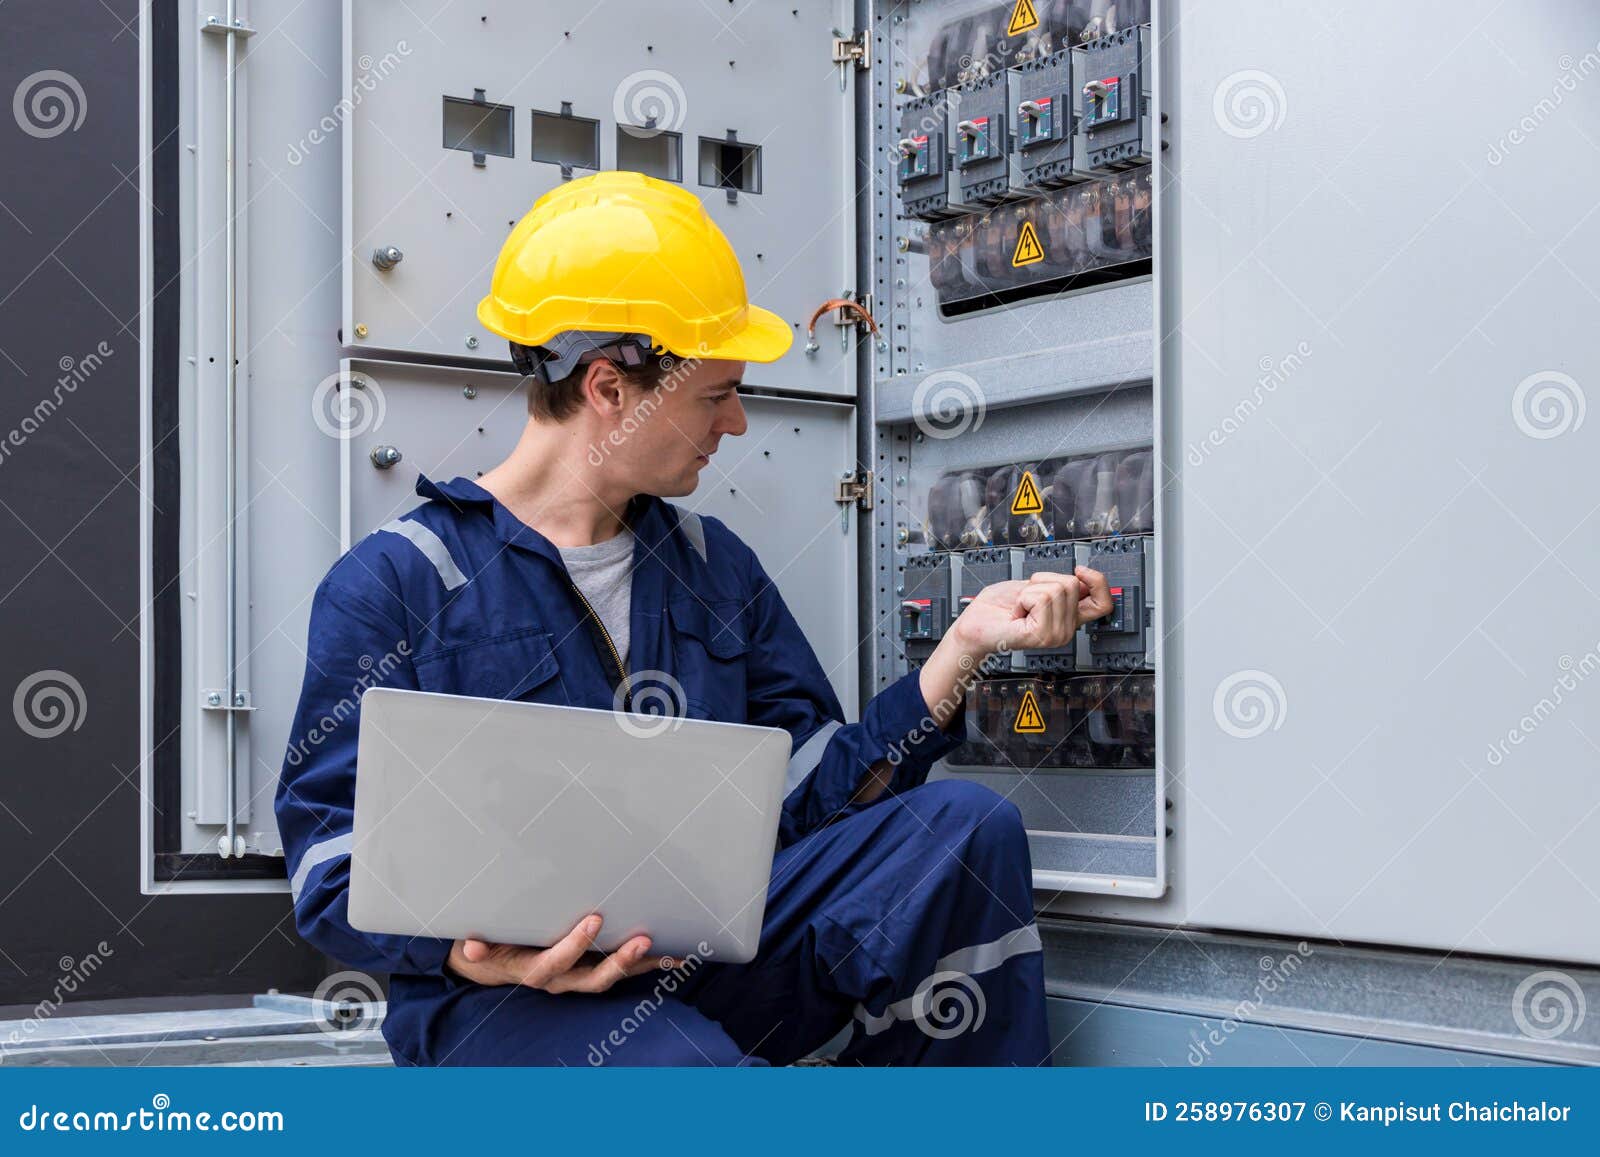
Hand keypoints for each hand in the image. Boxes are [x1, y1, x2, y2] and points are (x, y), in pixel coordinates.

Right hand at [445, 914, 679, 992]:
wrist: (493, 962)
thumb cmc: (490, 945)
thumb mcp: (478, 945)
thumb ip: (478, 948)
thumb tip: (471, 948)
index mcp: (533, 969)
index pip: (555, 962)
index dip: (574, 946)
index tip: (594, 920)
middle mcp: (559, 979)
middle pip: (592, 979)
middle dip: (619, 962)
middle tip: (643, 940)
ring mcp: (577, 977)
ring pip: (612, 977)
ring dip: (642, 966)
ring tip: (672, 953)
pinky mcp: (591, 970)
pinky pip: (622, 971)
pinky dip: (648, 965)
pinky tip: (676, 955)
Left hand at [951, 566, 1114, 658]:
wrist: (975, 623)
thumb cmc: (998, 607)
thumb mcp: (1035, 588)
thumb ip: (1061, 585)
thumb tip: (1082, 577)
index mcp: (1068, 618)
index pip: (1103, 603)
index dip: (1098, 581)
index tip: (1080, 571)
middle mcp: (1067, 630)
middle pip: (1071, 584)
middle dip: (1043, 581)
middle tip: (1026, 599)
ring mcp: (1056, 635)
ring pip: (1056, 589)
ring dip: (1030, 590)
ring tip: (1020, 607)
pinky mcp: (1042, 635)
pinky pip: (1041, 598)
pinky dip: (1023, 598)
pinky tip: (1016, 613)